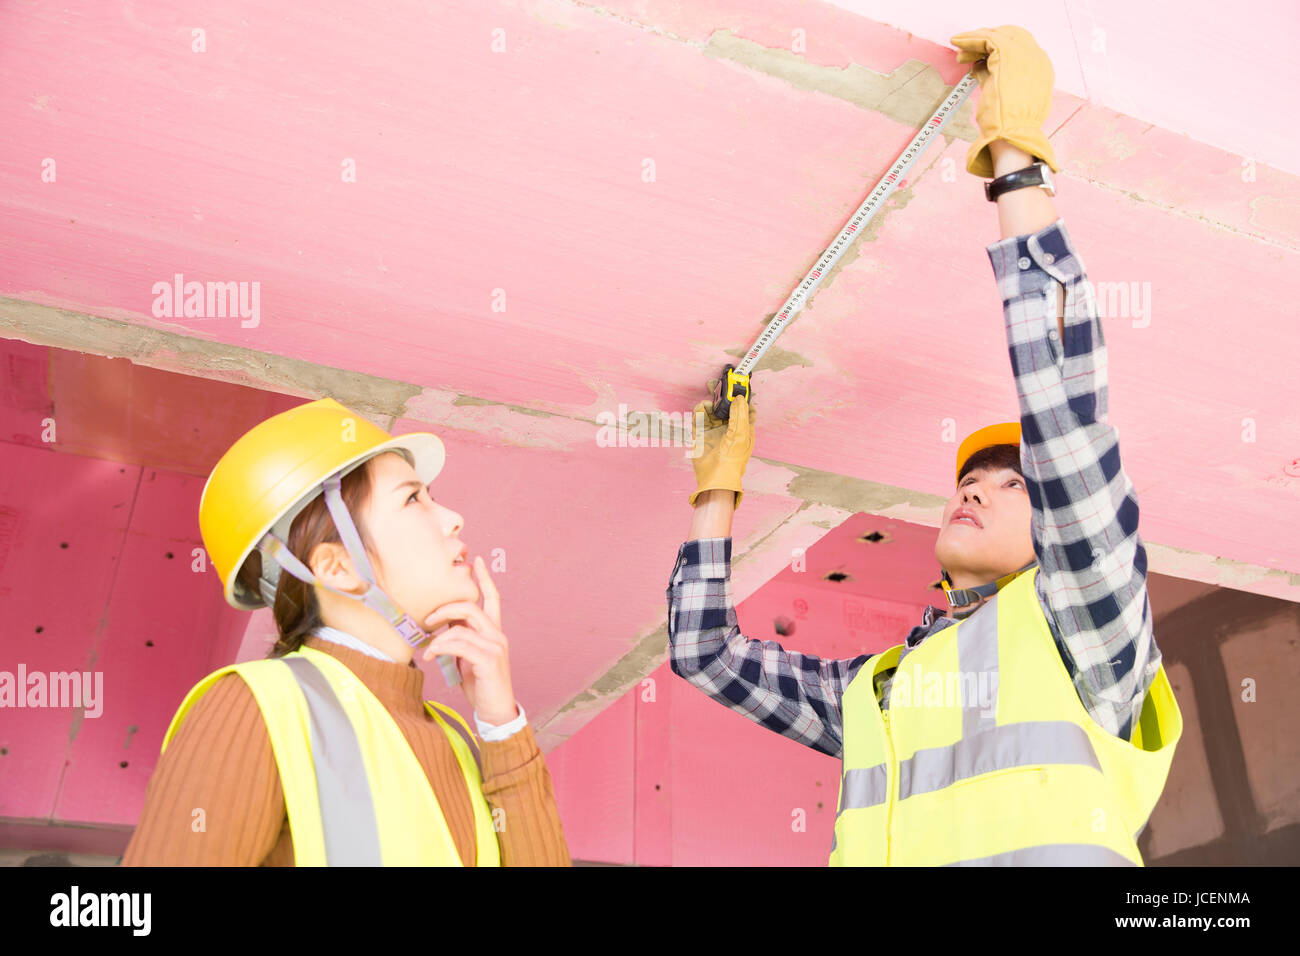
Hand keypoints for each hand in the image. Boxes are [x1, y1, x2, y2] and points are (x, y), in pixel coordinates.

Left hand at [420, 556, 517, 725]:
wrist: (495, 710)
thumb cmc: (481, 684)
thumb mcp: (470, 658)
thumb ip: (462, 639)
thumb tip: (444, 627)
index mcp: (494, 632)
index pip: (493, 598)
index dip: (485, 578)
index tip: (477, 560)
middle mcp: (498, 635)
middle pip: (471, 607)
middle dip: (445, 609)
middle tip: (428, 619)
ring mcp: (495, 647)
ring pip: (462, 627)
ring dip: (439, 637)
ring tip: (428, 651)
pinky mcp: (488, 660)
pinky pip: (460, 645)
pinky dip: (442, 648)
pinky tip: (433, 656)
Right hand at [689, 394, 756, 507]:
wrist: (715, 477)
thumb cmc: (733, 459)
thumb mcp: (741, 433)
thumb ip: (740, 413)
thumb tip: (739, 398)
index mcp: (743, 428)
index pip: (744, 408)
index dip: (741, 396)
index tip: (736, 385)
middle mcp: (729, 429)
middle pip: (725, 407)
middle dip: (721, 396)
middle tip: (716, 384)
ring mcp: (714, 432)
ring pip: (711, 411)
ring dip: (709, 404)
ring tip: (707, 403)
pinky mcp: (701, 435)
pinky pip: (699, 419)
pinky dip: (699, 412)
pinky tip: (701, 409)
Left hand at [950, 25, 1057, 177]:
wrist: (1011, 136)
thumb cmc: (1008, 129)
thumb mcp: (1005, 101)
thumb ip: (997, 81)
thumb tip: (980, 69)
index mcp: (1041, 72)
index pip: (1020, 51)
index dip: (998, 52)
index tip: (980, 58)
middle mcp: (1037, 59)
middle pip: (1011, 38)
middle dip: (988, 41)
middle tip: (968, 48)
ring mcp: (1024, 54)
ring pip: (997, 36)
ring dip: (976, 39)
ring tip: (958, 45)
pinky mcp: (1007, 54)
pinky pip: (986, 39)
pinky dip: (970, 38)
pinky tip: (957, 42)